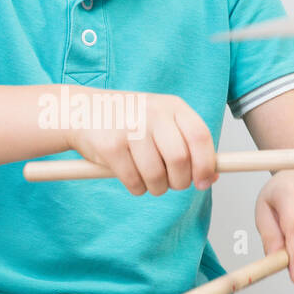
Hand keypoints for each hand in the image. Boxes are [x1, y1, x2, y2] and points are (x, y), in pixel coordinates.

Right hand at [66, 88, 219, 196]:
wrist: (81, 111)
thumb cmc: (128, 121)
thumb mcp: (161, 122)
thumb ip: (186, 145)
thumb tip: (212, 176)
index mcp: (172, 105)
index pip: (199, 136)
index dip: (205, 164)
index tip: (203, 182)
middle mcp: (153, 113)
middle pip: (180, 159)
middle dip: (179, 182)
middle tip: (171, 184)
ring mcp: (130, 128)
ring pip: (157, 175)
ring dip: (156, 188)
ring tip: (149, 182)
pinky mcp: (111, 146)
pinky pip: (134, 182)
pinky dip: (136, 188)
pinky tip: (130, 177)